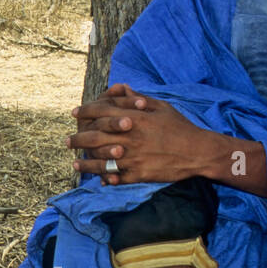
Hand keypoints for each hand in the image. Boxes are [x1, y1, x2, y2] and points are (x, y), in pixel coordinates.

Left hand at [67, 84, 214, 185]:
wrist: (199, 152)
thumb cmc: (180, 127)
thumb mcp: (161, 107)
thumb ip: (138, 99)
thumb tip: (121, 89)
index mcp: (134, 119)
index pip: (101, 112)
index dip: (85, 111)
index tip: (74, 113)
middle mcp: (129, 138)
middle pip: (94, 138)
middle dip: (77, 139)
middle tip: (67, 141)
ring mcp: (133, 158)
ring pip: (101, 162)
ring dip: (85, 163)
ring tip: (75, 163)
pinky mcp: (139, 175)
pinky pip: (117, 178)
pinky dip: (106, 178)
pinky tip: (98, 179)